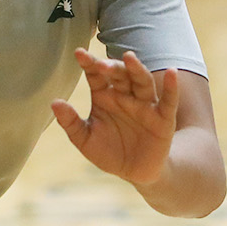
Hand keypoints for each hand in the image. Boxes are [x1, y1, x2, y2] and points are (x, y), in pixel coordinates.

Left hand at [49, 49, 179, 184]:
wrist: (134, 172)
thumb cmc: (109, 152)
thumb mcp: (85, 140)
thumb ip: (70, 122)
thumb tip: (54, 102)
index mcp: (104, 96)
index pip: (96, 75)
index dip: (89, 64)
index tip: (79, 53)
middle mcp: (125, 96)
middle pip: (119, 75)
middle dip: (111, 68)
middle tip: (101, 64)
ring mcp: (145, 105)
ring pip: (142, 82)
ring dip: (136, 69)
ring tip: (129, 58)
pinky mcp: (163, 118)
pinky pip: (168, 100)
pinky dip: (172, 87)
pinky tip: (172, 72)